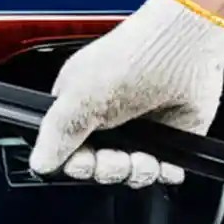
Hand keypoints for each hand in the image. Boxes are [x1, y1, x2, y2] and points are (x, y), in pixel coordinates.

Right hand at [29, 0, 223, 187]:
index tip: (87, 160)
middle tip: (116, 156)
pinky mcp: (172, 139)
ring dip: (136, 171)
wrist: (184, 49)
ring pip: (130, 174)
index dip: (78, 165)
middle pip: (99, 169)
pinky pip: (164, 171)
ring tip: (143, 156)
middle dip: (108, 169)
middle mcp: (108, 123)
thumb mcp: (80, 96)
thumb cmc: (131, 60)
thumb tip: (39, 163)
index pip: (68, 154)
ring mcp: (142, 133)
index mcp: (79, 109)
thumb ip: (56, 133)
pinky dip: (165, 172)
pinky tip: (165, 161)